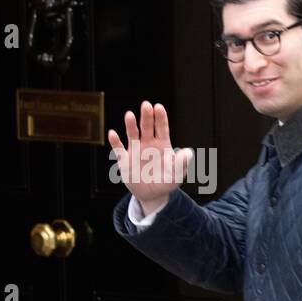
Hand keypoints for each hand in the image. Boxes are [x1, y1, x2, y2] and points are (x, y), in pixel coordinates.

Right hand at [107, 101, 193, 216]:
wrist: (151, 195)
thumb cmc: (166, 182)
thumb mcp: (176, 174)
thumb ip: (182, 163)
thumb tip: (189, 153)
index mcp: (162, 144)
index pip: (162, 127)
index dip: (160, 117)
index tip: (158, 107)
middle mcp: (148, 144)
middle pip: (147, 127)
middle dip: (146, 116)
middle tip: (146, 105)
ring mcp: (135, 150)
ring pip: (132, 134)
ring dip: (130, 125)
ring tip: (129, 115)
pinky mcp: (124, 160)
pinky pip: (118, 149)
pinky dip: (115, 141)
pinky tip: (112, 133)